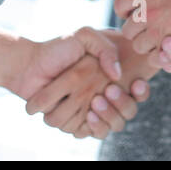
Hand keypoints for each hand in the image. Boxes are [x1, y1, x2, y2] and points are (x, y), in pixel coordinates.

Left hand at [24, 28, 149, 138]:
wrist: (28, 67)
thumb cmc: (57, 49)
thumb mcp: (84, 37)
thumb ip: (105, 48)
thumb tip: (117, 75)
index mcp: (110, 77)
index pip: (138, 91)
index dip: (141, 91)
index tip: (135, 83)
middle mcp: (104, 96)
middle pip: (127, 112)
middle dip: (121, 104)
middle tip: (107, 91)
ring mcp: (90, 111)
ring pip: (111, 125)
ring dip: (106, 115)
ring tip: (95, 102)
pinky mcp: (75, 123)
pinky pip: (90, 133)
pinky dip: (89, 125)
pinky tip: (87, 114)